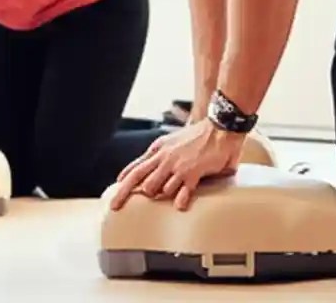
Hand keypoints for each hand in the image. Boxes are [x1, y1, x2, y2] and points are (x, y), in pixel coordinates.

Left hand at [110, 119, 246, 210]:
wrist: (219, 128)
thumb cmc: (198, 136)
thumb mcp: (173, 142)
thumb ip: (163, 154)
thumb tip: (154, 168)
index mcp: (158, 149)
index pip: (135, 166)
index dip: (124, 179)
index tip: (116, 188)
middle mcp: (163, 157)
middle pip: (136, 178)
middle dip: (123, 193)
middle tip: (115, 206)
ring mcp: (176, 165)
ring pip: (154, 187)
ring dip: (156, 195)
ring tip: (161, 198)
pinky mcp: (192, 172)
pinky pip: (180, 191)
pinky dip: (180, 200)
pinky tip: (180, 205)